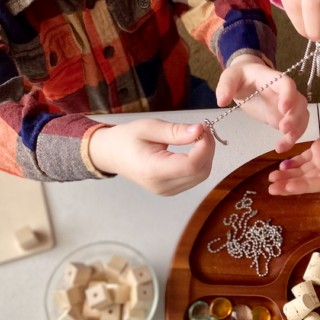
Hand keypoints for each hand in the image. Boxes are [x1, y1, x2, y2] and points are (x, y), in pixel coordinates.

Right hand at [88, 119, 214, 195]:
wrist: (111, 154)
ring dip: (205, 155)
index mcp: (153, 170)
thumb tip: (199, 130)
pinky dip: (199, 162)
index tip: (203, 128)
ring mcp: (167, 191)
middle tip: (203, 129)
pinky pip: (194, 178)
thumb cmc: (126, 139)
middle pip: (200, 172)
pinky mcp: (171, 190)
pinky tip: (193, 148)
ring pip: (201, 176)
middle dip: (208, 149)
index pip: (191, 165)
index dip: (204, 146)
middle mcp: (162, 186)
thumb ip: (175, 131)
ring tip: (197, 136)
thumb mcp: (149, 127)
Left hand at [216, 55, 309, 153]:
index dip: (288, 95)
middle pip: (300, 102)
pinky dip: (291, 139)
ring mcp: (286, 106)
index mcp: (272, 78)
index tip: (284, 108)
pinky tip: (280, 147)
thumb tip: (221, 101)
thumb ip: (226, 86)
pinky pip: (294, 128)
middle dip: (295, 117)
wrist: (245, 79)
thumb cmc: (240, 76)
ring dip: (297, 130)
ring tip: (284, 142)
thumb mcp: (229, 76)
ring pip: (302, 116)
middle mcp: (284, 92)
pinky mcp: (282, 117)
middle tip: (283, 129)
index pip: (286, 84)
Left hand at [267, 114, 319, 194]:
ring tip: (271, 177)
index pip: (318, 183)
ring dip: (287, 175)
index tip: (287, 187)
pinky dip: (293, 162)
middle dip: (289, 184)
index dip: (303, 186)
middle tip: (271, 188)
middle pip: (306, 180)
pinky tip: (281, 165)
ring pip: (302, 170)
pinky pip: (304, 158)